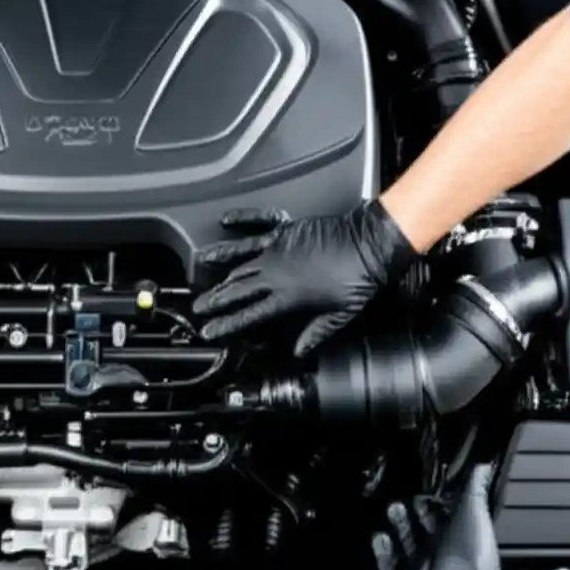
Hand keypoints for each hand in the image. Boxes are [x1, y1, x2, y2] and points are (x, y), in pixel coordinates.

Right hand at [193, 201, 415, 356]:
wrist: (370, 245)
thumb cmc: (359, 281)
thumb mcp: (340, 316)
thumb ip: (315, 333)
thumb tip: (299, 351)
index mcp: (287, 298)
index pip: (249, 315)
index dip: (227, 324)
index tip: (210, 330)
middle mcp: (276, 273)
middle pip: (237, 289)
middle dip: (215, 299)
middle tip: (199, 307)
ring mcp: (278, 248)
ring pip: (241, 259)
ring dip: (219, 264)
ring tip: (201, 268)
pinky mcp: (286, 229)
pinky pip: (258, 222)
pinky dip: (242, 219)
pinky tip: (227, 221)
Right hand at [372, 466, 509, 569]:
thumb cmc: (470, 555)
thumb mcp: (475, 514)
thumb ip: (475, 489)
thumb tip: (484, 463)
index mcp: (459, 538)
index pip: (442, 516)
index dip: (432, 501)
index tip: (422, 487)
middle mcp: (439, 555)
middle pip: (420, 529)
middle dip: (410, 512)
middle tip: (401, 499)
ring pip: (403, 546)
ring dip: (396, 527)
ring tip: (390, 510)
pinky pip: (388, 568)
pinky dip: (382, 552)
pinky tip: (378, 536)